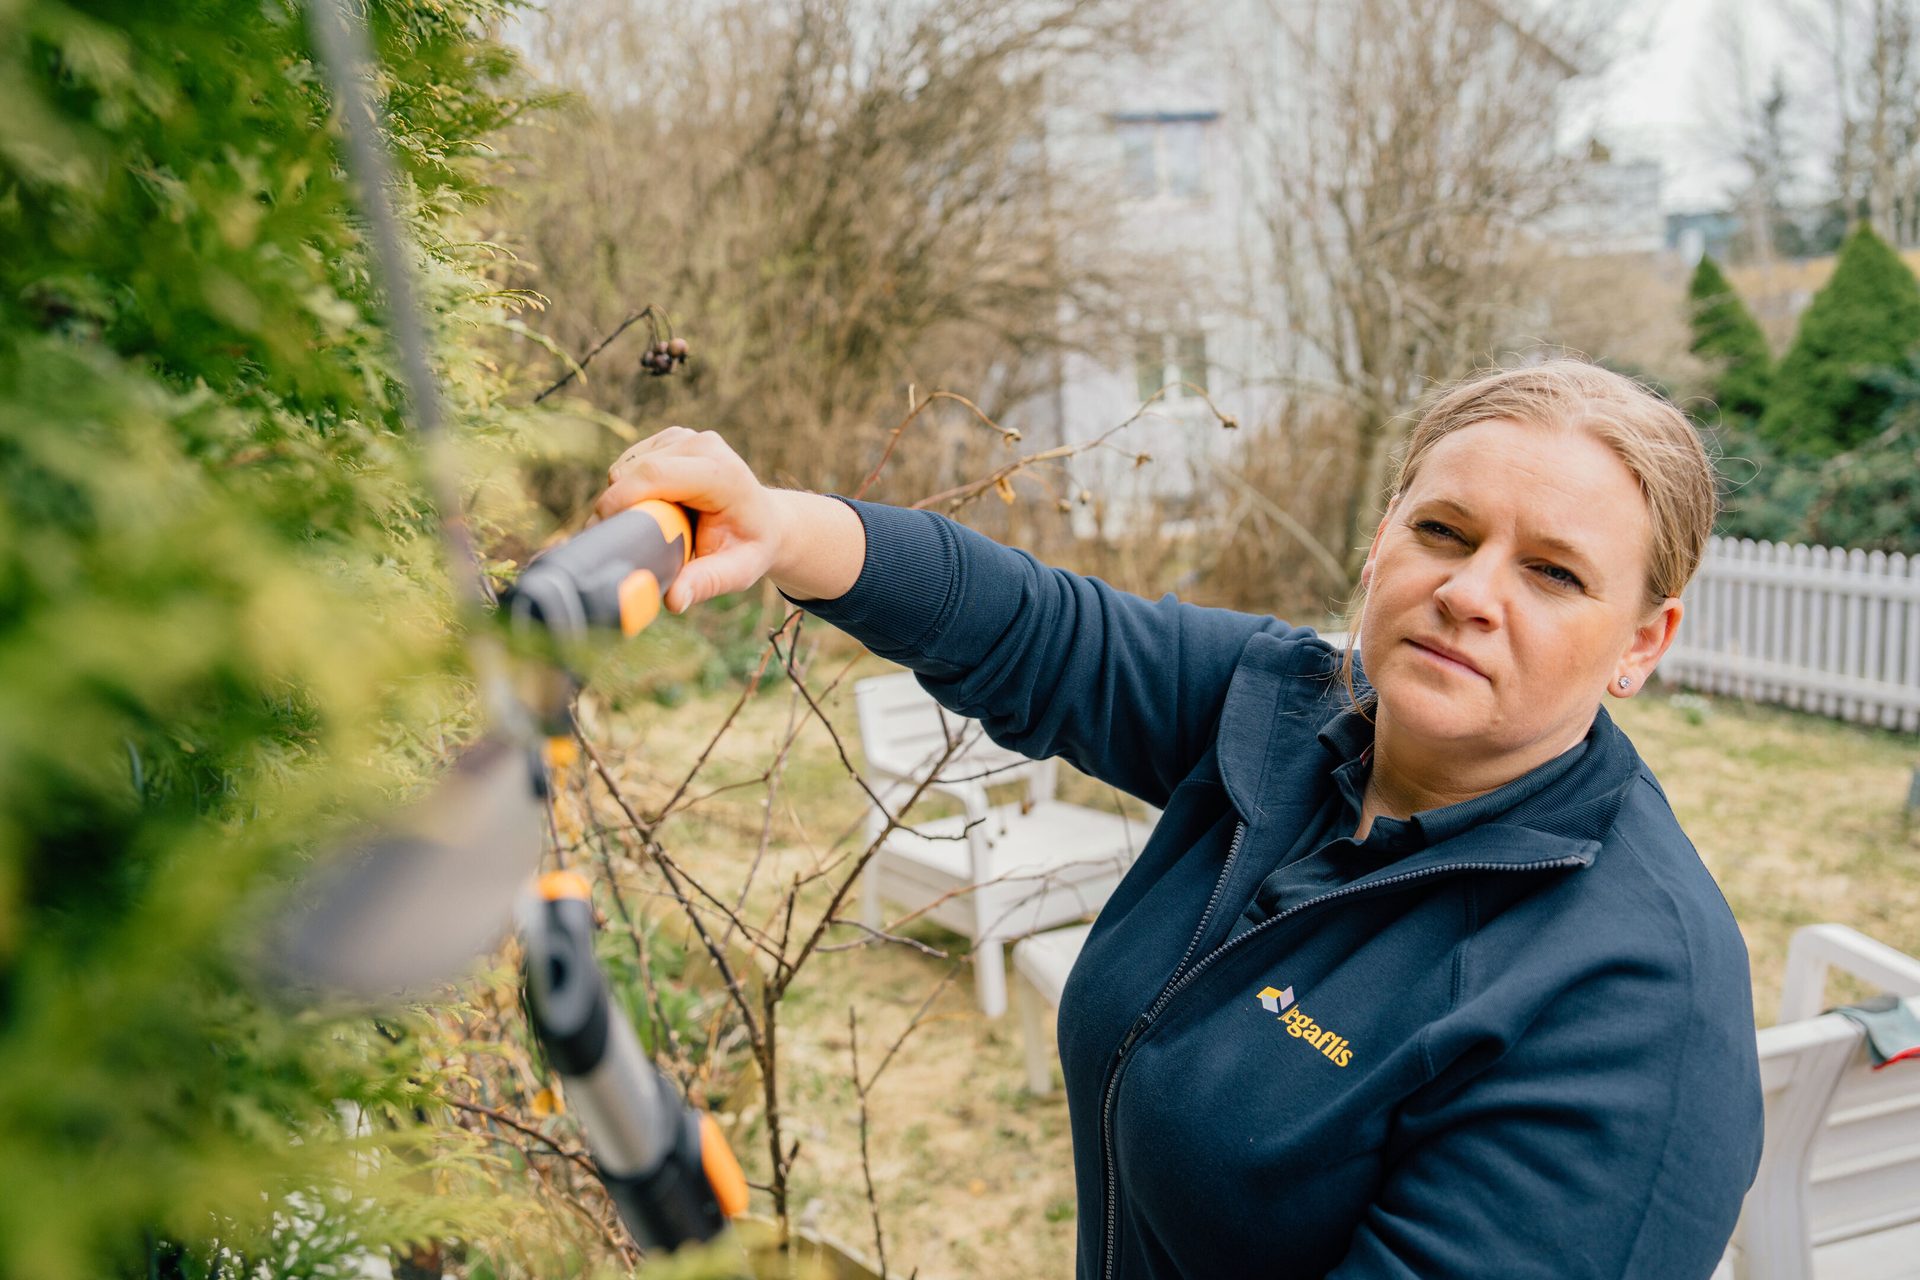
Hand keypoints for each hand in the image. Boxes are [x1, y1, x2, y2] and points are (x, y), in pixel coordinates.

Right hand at [594, 427, 784, 613]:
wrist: (764, 520)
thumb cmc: (749, 547)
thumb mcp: (736, 571)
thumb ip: (704, 583)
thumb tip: (673, 600)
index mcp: (721, 473)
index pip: (655, 474)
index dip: (620, 499)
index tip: (602, 533)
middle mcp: (702, 445)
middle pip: (634, 471)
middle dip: (616, 507)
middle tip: (616, 544)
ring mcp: (685, 437)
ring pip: (626, 466)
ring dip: (624, 498)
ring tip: (649, 527)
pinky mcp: (670, 439)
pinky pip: (629, 463)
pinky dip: (629, 488)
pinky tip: (653, 507)